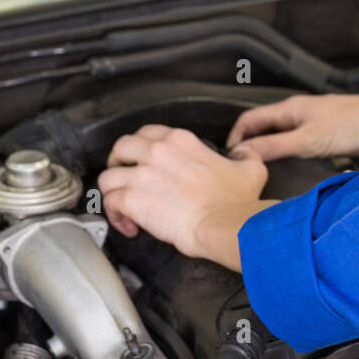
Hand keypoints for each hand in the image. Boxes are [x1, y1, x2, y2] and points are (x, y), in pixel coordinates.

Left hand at [98, 125, 273, 270]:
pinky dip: (115, 216)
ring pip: (108, 176)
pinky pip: (110, 203)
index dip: (143, 146)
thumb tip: (243, 154)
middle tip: (125, 175)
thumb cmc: (234, 202)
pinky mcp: (132, 200)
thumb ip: (245, 155)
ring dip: (112, 190)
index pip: (149, 132)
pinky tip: (129, 226)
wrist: (224, 224)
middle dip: (118, 161)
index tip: (146, 159)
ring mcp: (142, 175)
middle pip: (121, 147)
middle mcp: (157, 152)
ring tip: (121, 204)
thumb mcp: (251, 169)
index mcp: (181, 141)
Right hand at [225, 93, 358, 160]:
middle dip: (251, 146)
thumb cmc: (356, 124)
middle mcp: (301, 113)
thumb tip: (240, 152)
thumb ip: (273, 146)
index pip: (250, 119)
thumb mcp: (308, 140)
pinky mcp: (333, 135)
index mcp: (291, 108)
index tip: (228, 161)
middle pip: (266, 128)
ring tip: (263, 175)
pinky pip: (303, 145)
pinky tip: (295, 171)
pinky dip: (292, 156)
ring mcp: (317, 123)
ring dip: (271, 153)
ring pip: (285, 137)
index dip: (235, 138)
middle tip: (242, 172)